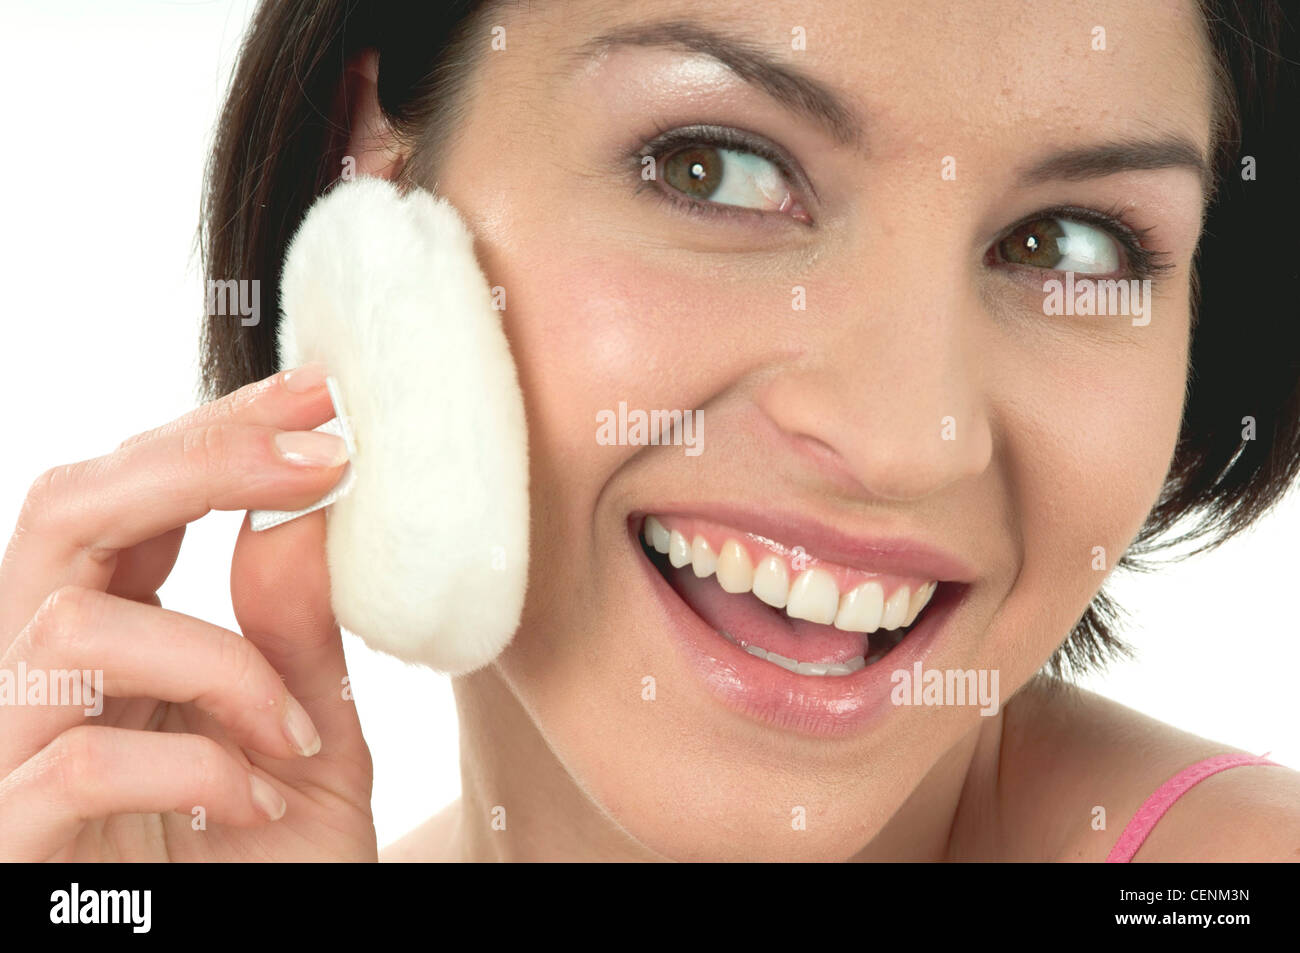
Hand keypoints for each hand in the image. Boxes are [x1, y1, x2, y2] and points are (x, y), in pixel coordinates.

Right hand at [0, 364, 376, 860]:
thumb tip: (305, 512)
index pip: (133, 501)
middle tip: (323, 456)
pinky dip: (193, 767)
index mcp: (116, 644)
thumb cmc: (273, 867)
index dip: (216, 433)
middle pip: (64, 512)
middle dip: (196, 462)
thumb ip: (299, 638)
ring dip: (216, 664)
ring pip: (69, 625)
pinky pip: (77, 758)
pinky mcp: (12, 835)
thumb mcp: (312, 743)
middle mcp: (47, 680)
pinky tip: (256, 800)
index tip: (319, 393)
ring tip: (296, 735)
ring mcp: (12, 753)